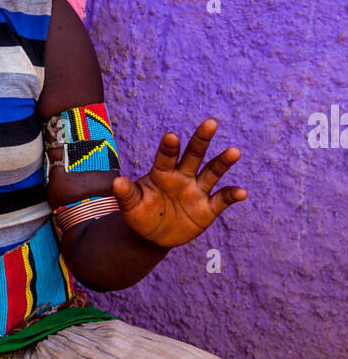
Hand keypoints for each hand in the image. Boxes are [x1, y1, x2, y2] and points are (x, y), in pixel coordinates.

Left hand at [111, 118, 246, 248]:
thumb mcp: (131, 206)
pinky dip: (232, 195)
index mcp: (162, 172)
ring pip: (212, 172)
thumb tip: (116, 183)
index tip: (171, 136)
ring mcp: (197, 190)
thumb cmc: (140, 215)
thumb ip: (126, 194)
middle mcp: (182, 176)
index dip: (169, 146)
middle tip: (210, 123)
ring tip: (234, 152)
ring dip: (223, 162)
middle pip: (194, 155)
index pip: (166, 156)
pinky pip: (222, 199)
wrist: (153, 236)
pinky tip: (241, 192)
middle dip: (201, 140)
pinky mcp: (208, 208)